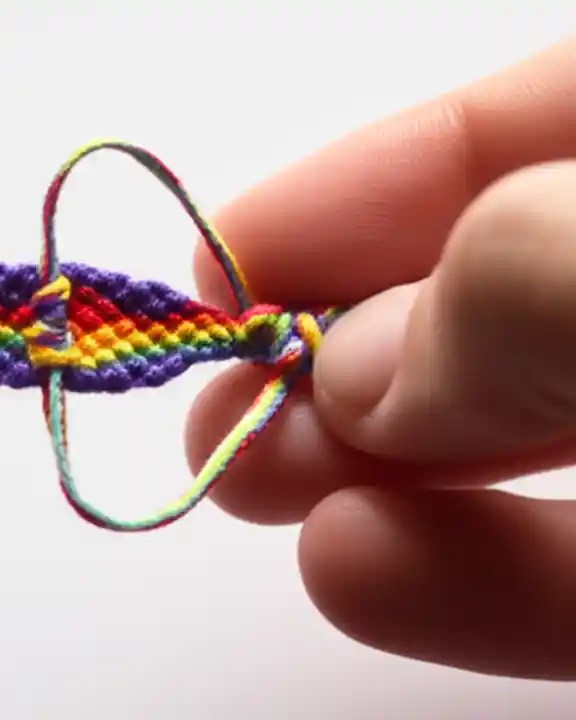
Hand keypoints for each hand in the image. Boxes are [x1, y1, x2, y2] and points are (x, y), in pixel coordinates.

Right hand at [186, 38, 575, 678]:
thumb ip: (529, 287)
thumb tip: (366, 376)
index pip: (539, 124)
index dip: (372, 180)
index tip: (226, 258)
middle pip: (507, 288)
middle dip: (347, 339)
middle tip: (222, 396)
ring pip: (540, 439)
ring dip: (379, 468)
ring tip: (252, 484)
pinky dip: (478, 584)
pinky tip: (358, 573)